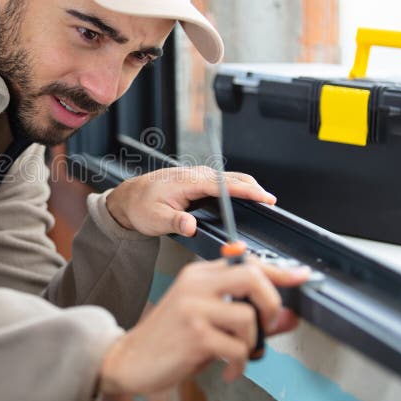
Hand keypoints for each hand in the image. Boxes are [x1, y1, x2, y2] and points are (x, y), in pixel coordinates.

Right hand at [99, 256, 307, 393]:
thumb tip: (288, 317)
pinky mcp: (194, 335)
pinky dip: (240, 364)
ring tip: (240, 354)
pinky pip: (237, 347)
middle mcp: (196, 285)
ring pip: (248, 317)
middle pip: (252, 277)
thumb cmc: (169, 339)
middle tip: (268, 324)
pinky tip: (228, 368)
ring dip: (253, 344)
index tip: (301, 275)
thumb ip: (248, 316)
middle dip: (272, 304)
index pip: (246, 262)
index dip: (280, 270)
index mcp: (199, 275)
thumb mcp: (208, 321)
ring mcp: (193, 309)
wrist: (130, 358)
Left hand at [106, 166, 275, 236]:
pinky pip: (222, 180)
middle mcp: (195, 174)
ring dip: (246, 186)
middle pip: (231, 178)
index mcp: (187, 182)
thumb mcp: (155, 220)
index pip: (223, 185)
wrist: (129, 198)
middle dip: (253, 188)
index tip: (264, 197)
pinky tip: (244, 196)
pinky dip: (236, 186)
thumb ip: (175, 222)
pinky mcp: (197, 179)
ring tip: (264, 199)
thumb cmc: (141, 207)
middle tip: (271, 202)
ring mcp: (196, 175)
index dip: (246, 191)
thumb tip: (191, 226)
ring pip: (228, 177)